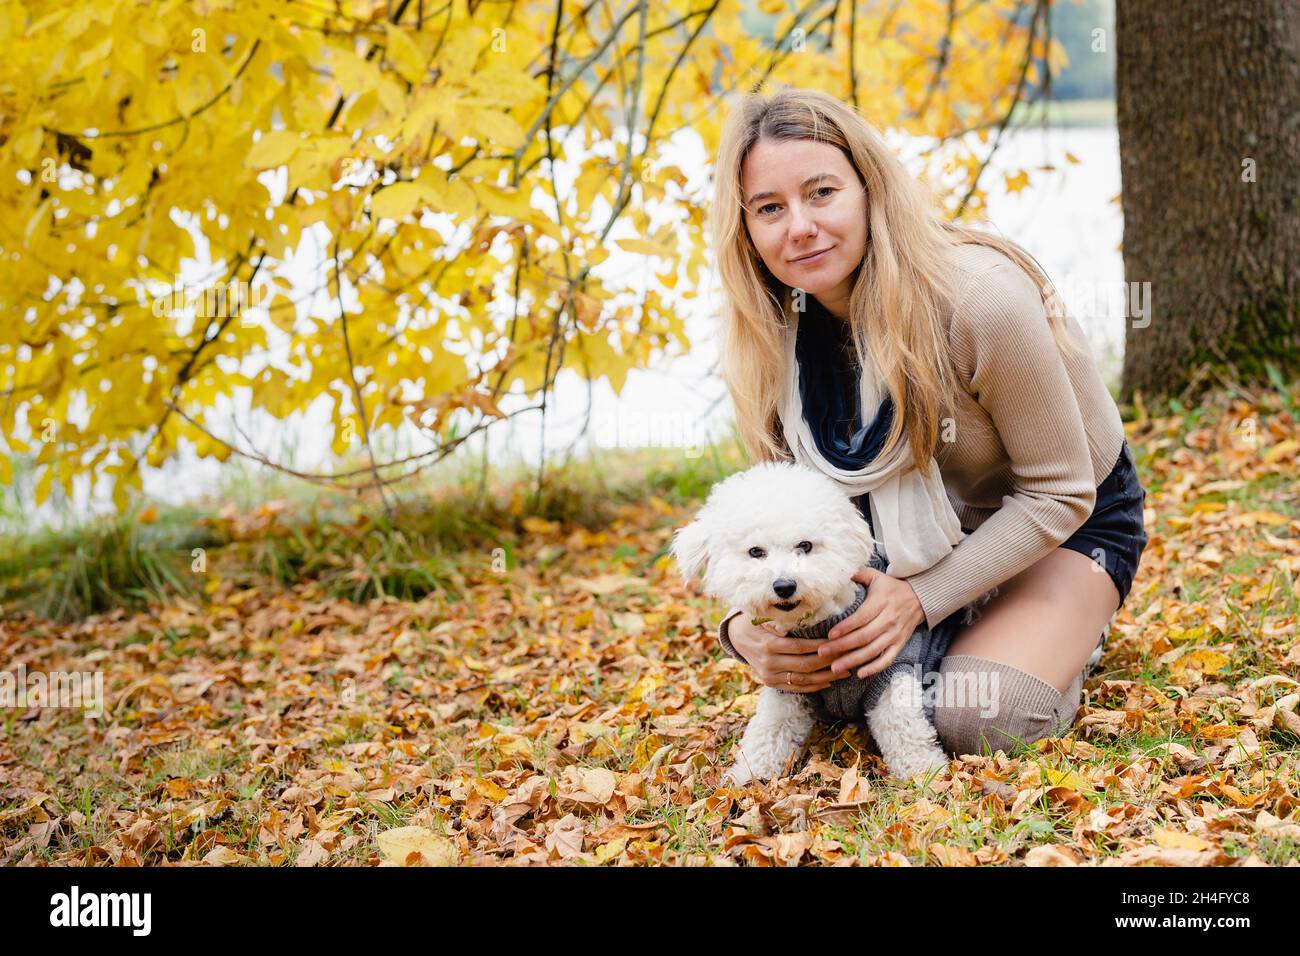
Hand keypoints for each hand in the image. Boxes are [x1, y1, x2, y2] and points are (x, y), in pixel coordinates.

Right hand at [726, 615, 847, 692]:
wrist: (738, 638)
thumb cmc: (756, 623)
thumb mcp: (764, 617)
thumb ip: (779, 621)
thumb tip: (794, 624)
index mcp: (769, 645)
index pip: (801, 647)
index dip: (821, 647)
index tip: (838, 643)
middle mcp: (770, 663)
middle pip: (805, 665)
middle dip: (829, 662)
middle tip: (847, 657)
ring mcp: (770, 676)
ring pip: (803, 679)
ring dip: (826, 677)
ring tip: (844, 672)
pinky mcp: (771, 683)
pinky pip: (796, 688)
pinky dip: (813, 686)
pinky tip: (828, 681)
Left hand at [817, 566, 925, 678]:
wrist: (920, 598)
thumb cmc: (892, 587)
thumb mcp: (876, 576)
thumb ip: (857, 574)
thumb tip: (836, 573)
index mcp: (881, 602)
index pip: (862, 617)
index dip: (846, 627)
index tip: (829, 635)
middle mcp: (889, 620)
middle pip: (864, 637)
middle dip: (842, 647)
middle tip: (822, 653)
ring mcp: (895, 634)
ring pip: (873, 651)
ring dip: (853, 661)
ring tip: (834, 667)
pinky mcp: (900, 644)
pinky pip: (887, 659)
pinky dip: (874, 668)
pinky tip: (859, 674)